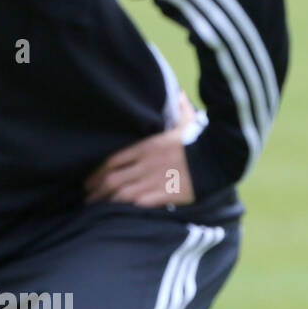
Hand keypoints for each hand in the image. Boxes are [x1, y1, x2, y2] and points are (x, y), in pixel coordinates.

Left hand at [84, 91, 196, 205]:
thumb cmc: (203, 140)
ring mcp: (153, 180)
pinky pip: (138, 204)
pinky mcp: (164, 194)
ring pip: (121, 193)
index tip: (88, 179)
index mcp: (146, 147)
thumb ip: (179, 109)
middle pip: (111, 179)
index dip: (97, 172)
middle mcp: (145, 164)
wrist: (220, 158)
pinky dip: (125, 209)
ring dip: (106, 201)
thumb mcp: (187, 121)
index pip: (112, 160)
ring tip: (95, 208)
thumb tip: (180, 94)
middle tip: (86, 197)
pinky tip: (116, 214)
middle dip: (96, 189)